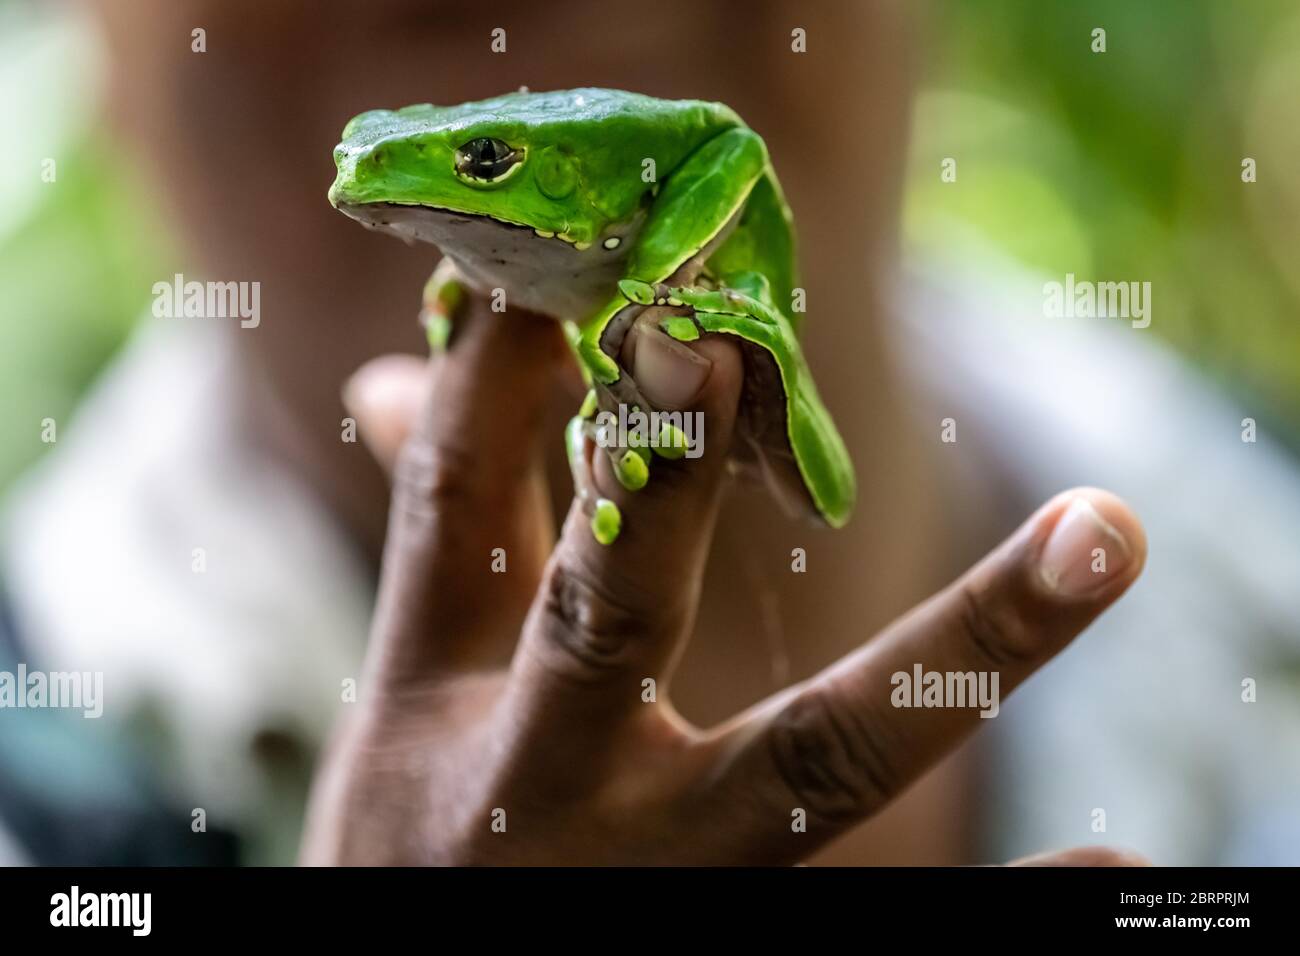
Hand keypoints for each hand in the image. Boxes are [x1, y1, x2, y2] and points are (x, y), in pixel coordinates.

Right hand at [301, 291, 1148, 865]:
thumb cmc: (424, 849)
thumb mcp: (403, 706)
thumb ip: (447, 537)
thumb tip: (395, 371)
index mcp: (432, 710)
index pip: (461, 504)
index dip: (505, 369)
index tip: (598, 253)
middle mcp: (544, 789)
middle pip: (607, 614)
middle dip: (660, 479)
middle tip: (713, 346)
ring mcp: (663, 881)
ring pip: (817, 762)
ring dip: (954, 650)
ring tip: (1097, 532)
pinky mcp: (741, 945)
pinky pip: (889, 934)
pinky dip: (1015, 904)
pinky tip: (1122, 864)